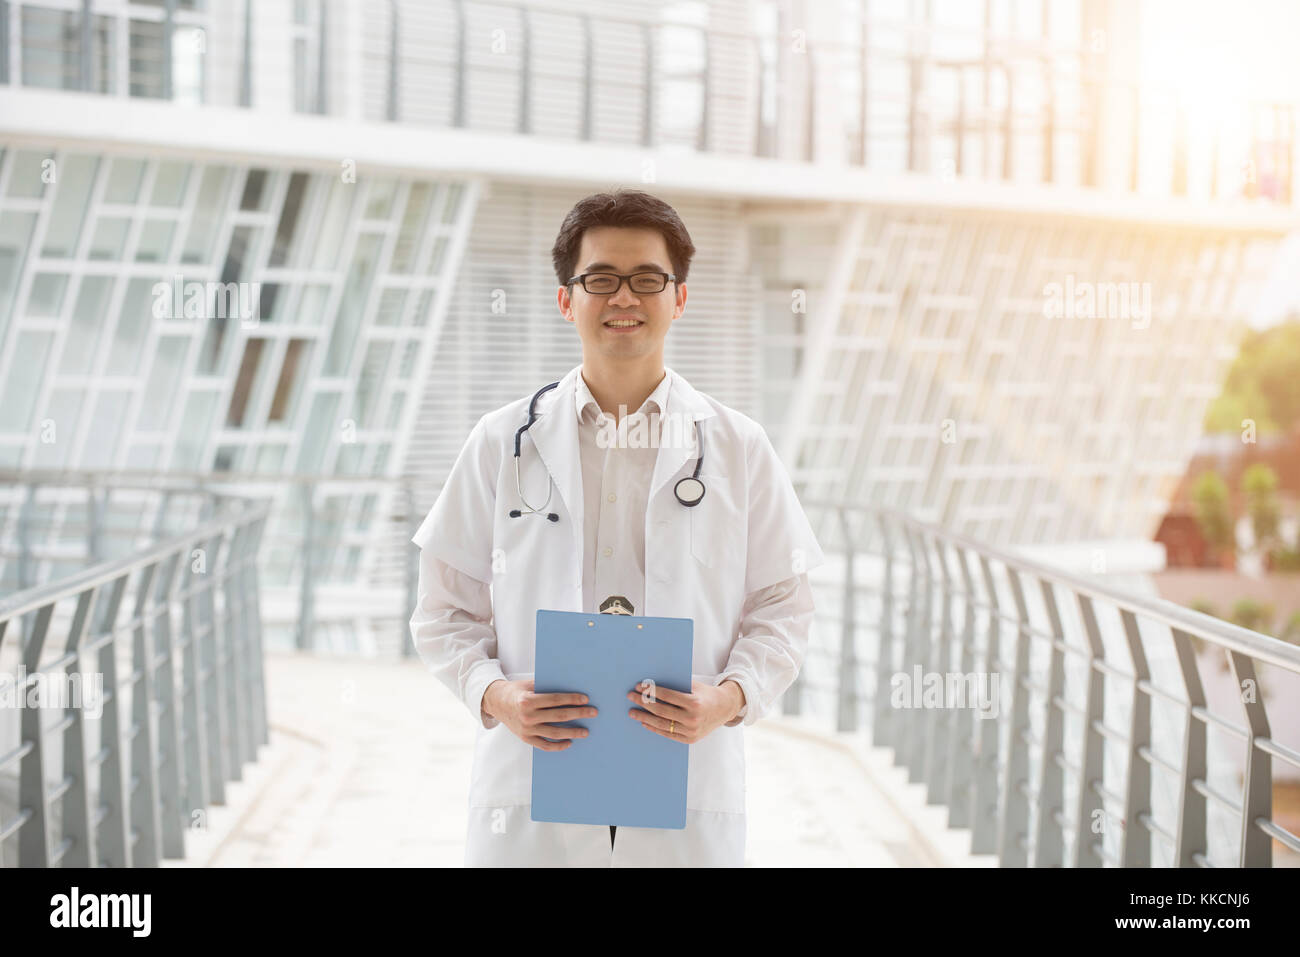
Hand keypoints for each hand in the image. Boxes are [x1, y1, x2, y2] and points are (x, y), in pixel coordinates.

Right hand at [484, 678, 595, 751]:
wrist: (496, 703)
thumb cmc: (515, 691)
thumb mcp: (528, 684)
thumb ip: (546, 686)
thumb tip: (569, 684)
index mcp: (528, 700)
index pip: (555, 700)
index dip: (572, 700)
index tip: (585, 700)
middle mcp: (527, 716)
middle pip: (559, 716)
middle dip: (578, 714)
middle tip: (593, 713)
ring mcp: (527, 730)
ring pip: (554, 733)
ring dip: (572, 732)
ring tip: (585, 731)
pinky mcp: (526, 738)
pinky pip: (545, 745)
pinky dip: (558, 746)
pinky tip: (569, 742)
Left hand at [626, 679, 741, 743]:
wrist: (724, 708)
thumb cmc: (705, 694)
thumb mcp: (693, 686)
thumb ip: (675, 686)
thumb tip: (651, 684)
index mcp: (694, 703)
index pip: (667, 696)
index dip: (651, 691)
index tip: (639, 686)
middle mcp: (692, 718)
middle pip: (661, 710)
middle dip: (643, 703)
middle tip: (630, 697)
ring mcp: (691, 731)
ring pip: (662, 724)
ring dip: (644, 718)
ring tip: (633, 712)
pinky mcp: (690, 739)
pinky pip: (668, 734)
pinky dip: (655, 728)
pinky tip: (644, 722)